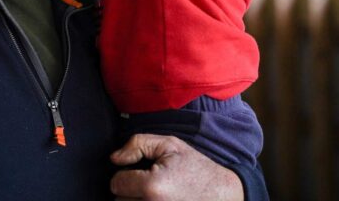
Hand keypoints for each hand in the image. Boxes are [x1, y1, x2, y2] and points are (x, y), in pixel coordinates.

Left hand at [110, 134, 242, 200]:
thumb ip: (138, 144)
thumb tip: (115, 158)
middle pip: (120, 200)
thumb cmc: (196, 168)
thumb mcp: (169, 145)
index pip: (116, 183)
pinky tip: (156, 200)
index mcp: (152, 186)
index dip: (124, 175)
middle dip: (129, 190)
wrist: (223, 194)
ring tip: (152, 194)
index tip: (137, 173)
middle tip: (148, 184)